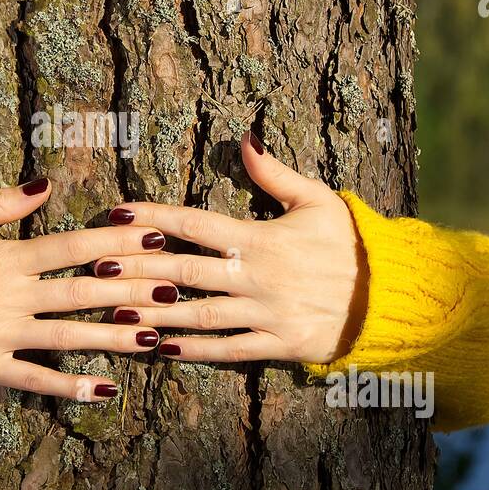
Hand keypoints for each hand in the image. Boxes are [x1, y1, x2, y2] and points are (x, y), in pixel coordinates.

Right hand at [0, 178, 179, 400]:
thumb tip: (46, 183)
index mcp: (3, 258)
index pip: (72, 247)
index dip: (116, 241)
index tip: (154, 234)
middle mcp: (9, 297)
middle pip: (82, 292)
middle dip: (132, 288)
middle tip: (177, 287)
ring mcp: (0, 335)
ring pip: (68, 337)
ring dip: (114, 338)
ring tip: (156, 337)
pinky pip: (34, 380)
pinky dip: (69, 387)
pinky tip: (105, 390)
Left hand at [93, 135, 369, 365]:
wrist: (394, 298)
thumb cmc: (352, 244)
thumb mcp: (318, 200)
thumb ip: (275, 174)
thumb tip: (246, 138)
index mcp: (261, 237)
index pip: (195, 223)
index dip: (153, 217)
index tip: (117, 213)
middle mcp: (257, 276)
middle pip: (184, 270)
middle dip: (136, 269)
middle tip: (94, 267)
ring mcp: (265, 314)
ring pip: (198, 314)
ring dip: (153, 314)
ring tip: (113, 314)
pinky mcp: (277, 346)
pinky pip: (227, 350)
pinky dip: (192, 350)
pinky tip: (158, 349)